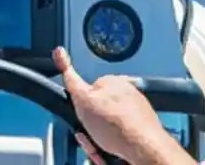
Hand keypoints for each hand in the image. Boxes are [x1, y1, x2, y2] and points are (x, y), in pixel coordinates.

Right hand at [54, 47, 187, 164]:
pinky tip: (113, 152)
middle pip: (96, 112)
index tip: (81, 113)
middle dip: (89, 126)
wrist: (144, 148)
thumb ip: (71, 80)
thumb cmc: (118, 125)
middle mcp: (126, 94)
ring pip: (107, 128)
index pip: (88, 87)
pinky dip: (113, 147)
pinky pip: (118, 139)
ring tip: (103, 147)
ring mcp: (135, 112)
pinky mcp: (140, 129)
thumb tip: (60, 53)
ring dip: (99, 140)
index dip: (79, 104)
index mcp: (112, 82)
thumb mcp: (83, 100)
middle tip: (90, 136)